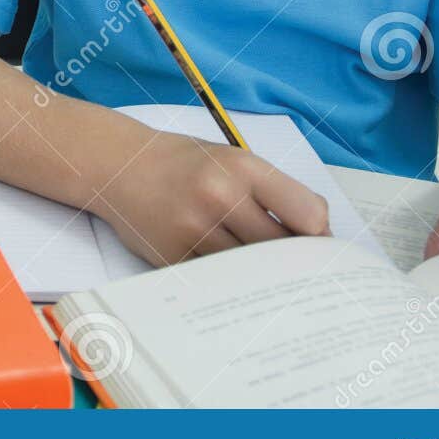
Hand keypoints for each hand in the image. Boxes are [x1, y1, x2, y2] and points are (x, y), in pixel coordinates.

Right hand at [96, 129, 330, 266]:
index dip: (319, 235)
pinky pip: (217, 279)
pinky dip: (227, 279)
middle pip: (282, 249)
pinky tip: (226, 270)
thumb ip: (273, 191)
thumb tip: (318, 235)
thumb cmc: (184, 162)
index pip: (308, 214)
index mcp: (242, 167)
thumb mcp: (231, 158)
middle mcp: (219, 196)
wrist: (119, 165)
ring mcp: (193, 229)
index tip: (318, 244)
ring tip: (261, 269)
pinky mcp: (172, 256)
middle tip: (298, 268)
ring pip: (250, 269)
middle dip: (294, 260)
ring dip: (260, 273)